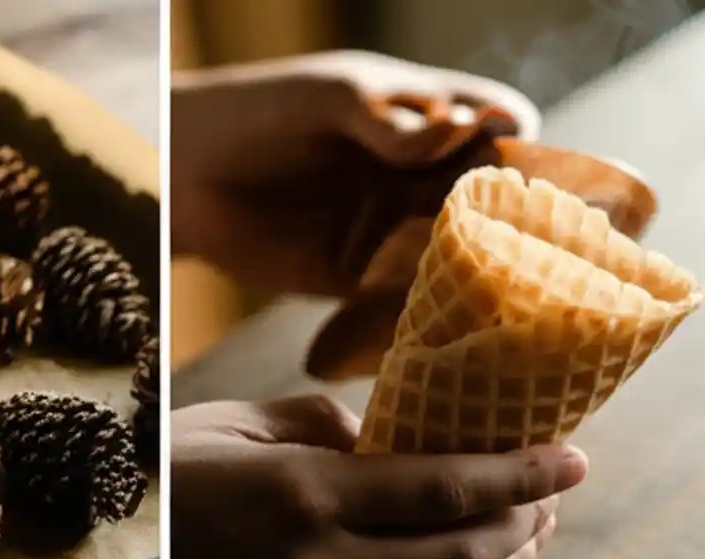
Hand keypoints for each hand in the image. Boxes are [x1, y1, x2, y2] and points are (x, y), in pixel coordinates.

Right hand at [170, 395, 585, 558]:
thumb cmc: (162, 482)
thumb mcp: (228, 426)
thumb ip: (316, 423)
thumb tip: (384, 433)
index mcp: (304, 493)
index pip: (444, 487)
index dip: (520, 473)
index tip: (570, 458)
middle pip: (462, 554)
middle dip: (525, 523)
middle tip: (552, 496)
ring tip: (527, 542)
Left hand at [171, 50, 539, 295]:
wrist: (184, 172)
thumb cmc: (259, 112)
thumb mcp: (329, 97)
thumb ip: (389, 116)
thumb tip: (457, 131)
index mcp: (429, 118)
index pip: (503, 126)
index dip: (520, 146)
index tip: (520, 170)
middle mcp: (422, 174)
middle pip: (493, 198)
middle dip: (512, 220)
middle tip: (520, 242)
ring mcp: (395, 227)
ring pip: (458, 253)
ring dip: (474, 269)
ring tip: (486, 285)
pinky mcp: (361, 278)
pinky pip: (406, 295)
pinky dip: (425, 305)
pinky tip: (439, 314)